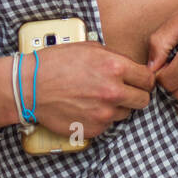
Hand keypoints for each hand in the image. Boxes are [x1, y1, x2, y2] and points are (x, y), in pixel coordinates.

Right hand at [1, 42, 154, 138]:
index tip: (140, 82)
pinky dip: (100, 119)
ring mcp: (104, 113)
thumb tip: (129, 66)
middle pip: (143, 100)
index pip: (148, 79)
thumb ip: (113, 57)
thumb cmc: (55, 64)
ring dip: (116, 107)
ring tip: (96, 98)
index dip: (144, 80)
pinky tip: (86, 108)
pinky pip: (108, 126)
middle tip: (122, 92)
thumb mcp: (88, 48)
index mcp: (115, 67)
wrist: (29, 86)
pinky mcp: (93, 129)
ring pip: (125, 114)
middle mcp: (113, 92)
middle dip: (135, 95)